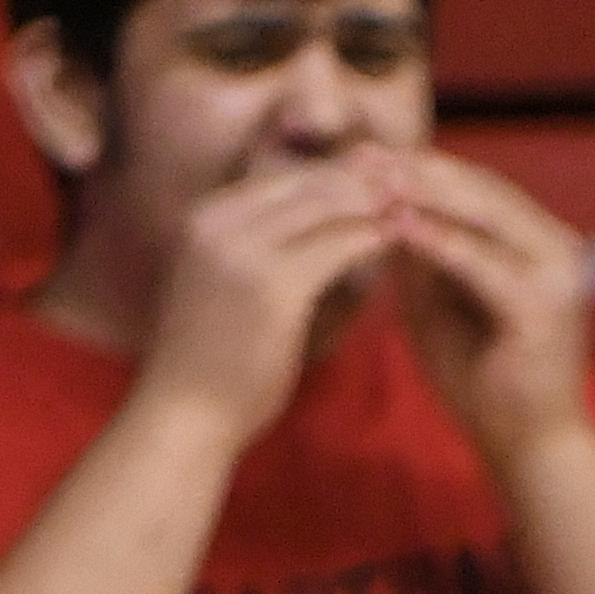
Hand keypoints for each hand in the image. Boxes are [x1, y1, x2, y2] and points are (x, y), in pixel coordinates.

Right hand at [140, 150, 402, 451]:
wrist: (184, 419)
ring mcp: (243, 250)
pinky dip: (370, 238)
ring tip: (410, 204)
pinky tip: (396, 239)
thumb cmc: (210, 367)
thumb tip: (312, 235)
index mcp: (206, 217)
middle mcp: (219, 221)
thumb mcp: (224, 288)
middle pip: (305, 180)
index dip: (334, 174)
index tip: (375, 179)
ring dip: (371, 202)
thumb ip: (259, 253)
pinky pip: (335, 247)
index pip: (282, 176)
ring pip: (324, 205)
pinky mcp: (273, 286)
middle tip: (406, 181)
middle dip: (359, 178)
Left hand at [376, 149, 594, 473]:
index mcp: (539, 244)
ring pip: (484, 214)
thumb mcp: (439, 307)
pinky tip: (396, 227)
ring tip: (372, 179)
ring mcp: (557, 275)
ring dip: (424, 194)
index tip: (362, 154)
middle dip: (417, 169)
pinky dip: (439, 243)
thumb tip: (380, 205)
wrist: (530, 451)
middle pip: (482, 189)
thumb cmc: (484, 386)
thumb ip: (421, 258)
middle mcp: (557, 248)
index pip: (476, 187)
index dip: (420, 166)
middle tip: (360, 154)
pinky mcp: (544, 308)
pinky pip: (482, 263)